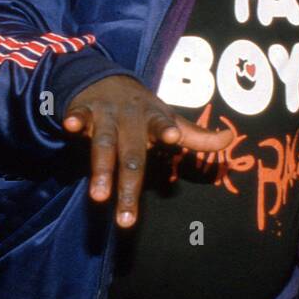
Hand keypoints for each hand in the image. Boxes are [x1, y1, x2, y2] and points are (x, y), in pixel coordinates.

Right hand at [62, 75, 230, 227]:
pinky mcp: (82, 110)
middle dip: (129, 184)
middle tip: (126, 218)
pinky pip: (77, 116)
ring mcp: (106, 114)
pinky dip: (74, 120)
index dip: (169, 131)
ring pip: (103, 144)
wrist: (108, 80)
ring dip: (100, 169)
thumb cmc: (143, 111)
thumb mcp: (169, 120)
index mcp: (155, 119)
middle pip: (132, 153)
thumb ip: (197, 137)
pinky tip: (69, 127)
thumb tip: (230, 139)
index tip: (173, 138)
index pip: (164, 126)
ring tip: (98, 197)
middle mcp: (131, 118)